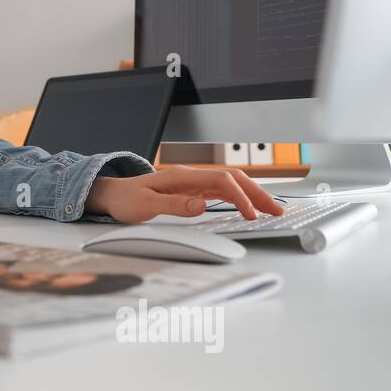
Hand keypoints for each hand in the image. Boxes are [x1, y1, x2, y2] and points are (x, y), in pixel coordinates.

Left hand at [86, 164, 285, 223]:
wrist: (113, 195)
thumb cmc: (126, 199)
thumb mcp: (145, 205)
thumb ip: (173, 205)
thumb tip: (200, 206)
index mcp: (182, 177)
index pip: (220, 181)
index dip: (240, 196)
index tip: (251, 214)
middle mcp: (191, 176)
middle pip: (233, 179)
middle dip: (257, 193)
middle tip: (277, 211)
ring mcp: (193, 183)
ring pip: (231, 184)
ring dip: (252, 195)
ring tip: (271, 211)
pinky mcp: (192, 192)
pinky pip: (222, 192)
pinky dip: (239, 199)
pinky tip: (249, 209)